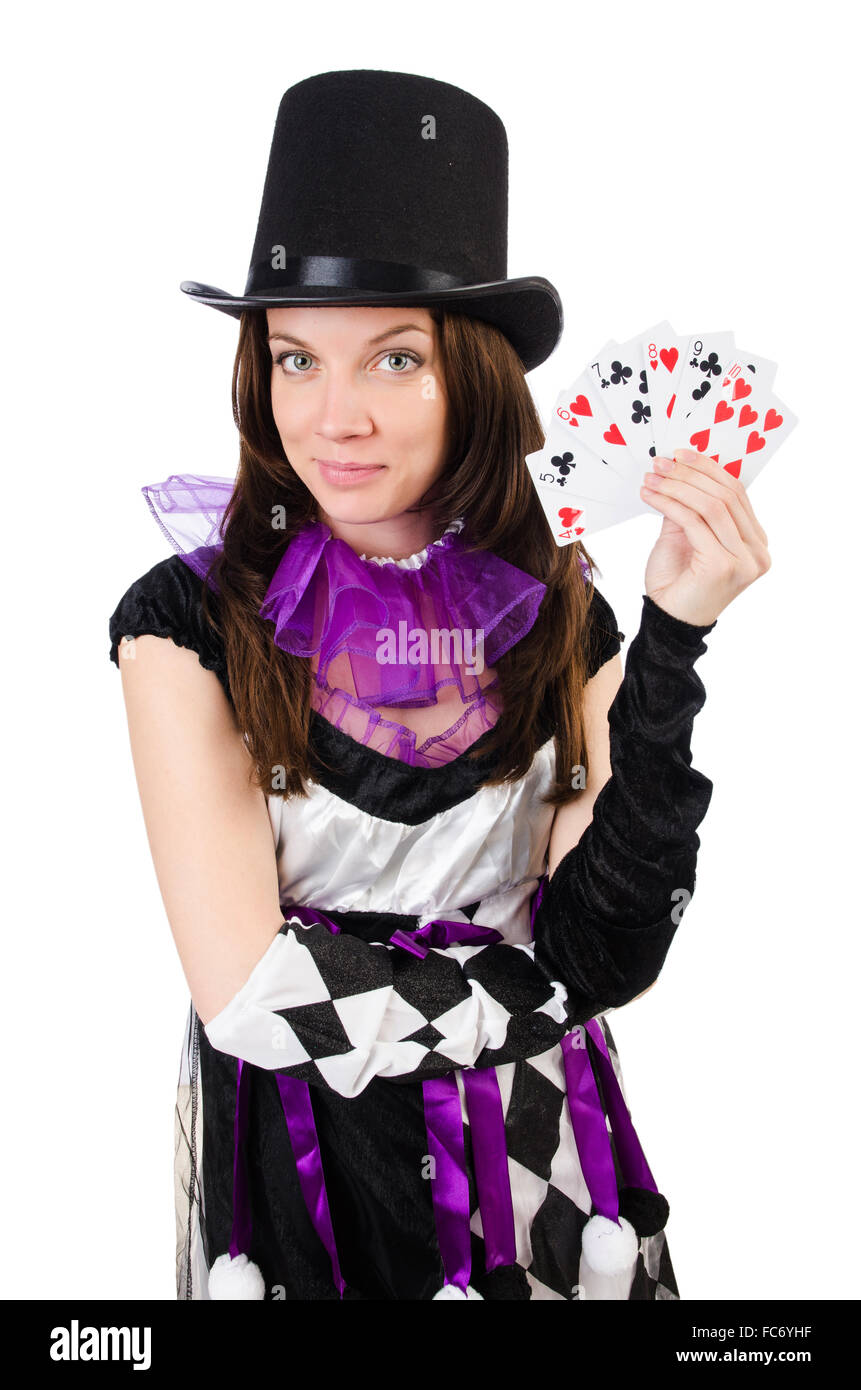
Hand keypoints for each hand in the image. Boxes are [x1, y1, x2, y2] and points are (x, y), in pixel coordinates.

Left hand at [639, 447, 770, 626]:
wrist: (668, 621)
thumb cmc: (678, 582)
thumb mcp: (686, 536)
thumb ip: (691, 507)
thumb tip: (680, 469)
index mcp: (755, 541)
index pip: (736, 493)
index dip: (708, 468)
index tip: (679, 454)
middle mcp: (757, 551)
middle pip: (726, 496)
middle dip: (690, 474)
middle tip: (661, 462)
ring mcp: (745, 560)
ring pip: (712, 506)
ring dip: (677, 486)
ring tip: (652, 477)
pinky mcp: (724, 566)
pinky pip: (694, 522)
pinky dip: (668, 503)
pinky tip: (650, 495)